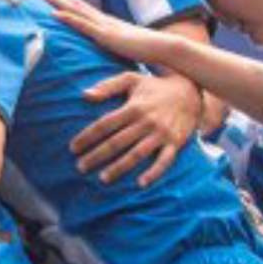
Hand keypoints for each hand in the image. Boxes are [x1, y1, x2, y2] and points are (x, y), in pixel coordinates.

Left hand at [42, 0, 169, 64]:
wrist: (165, 48)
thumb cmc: (148, 51)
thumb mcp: (125, 47)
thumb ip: (115, 46)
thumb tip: (109, 49)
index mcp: (107, 23)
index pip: (83, 8)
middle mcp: (104, 20)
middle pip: (76, 5)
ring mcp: (105, 26)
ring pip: (76, 10)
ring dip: (57, 2)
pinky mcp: (106, 36)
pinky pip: (83, 25)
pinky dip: (68, 18)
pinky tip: (54, 13)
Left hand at [69, 72, 202, 186]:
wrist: (190, 91)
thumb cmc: (154, 86)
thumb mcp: (131, 79)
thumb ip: (107, 86)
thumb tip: (85, 95)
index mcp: (133, 107)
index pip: (104, 124)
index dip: (87, 137)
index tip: (72, 148)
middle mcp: (146, 121)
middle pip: (117, 142)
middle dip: (97, 156)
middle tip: (80, 167)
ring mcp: (161, 133)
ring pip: (137, 154)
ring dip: (119, 167)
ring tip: (102, 178)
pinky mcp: (175, 143)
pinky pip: (164, 161)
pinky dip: (154, 173)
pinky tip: (141, 184)